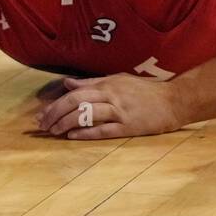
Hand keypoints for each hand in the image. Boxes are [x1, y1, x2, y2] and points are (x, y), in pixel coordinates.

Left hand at [35, 73, 187, 139]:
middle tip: (42, 125)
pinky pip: (104, 129)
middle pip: (76, 101)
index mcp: (107, 84)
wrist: (174, 101)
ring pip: (86, 114)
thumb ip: (92, 83)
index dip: (55, 103)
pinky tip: (72, 135)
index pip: (75, 92)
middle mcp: (111, 95)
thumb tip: (67, 83)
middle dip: (55, 113)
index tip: (41, 113)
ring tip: (53, 131)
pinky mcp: (128, 126)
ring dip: (66, 123)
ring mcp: (119, 111)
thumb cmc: (145, 91)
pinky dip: (86, 132)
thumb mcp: (118, 80)